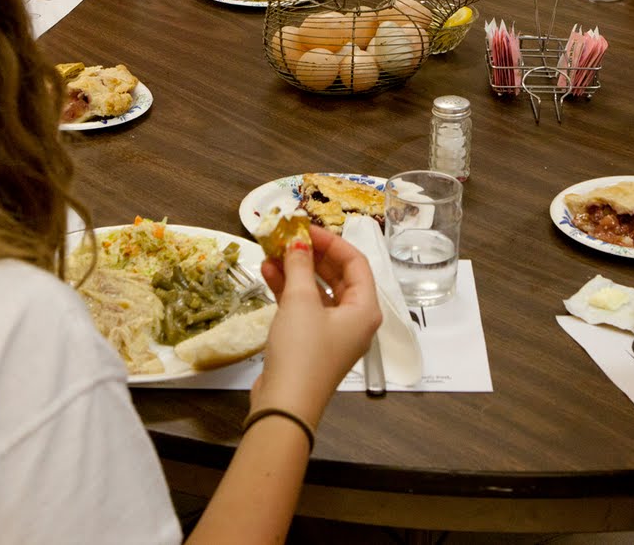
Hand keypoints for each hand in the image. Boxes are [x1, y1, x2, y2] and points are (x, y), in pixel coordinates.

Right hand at [253, 225, 381, 426]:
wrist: (285, 406)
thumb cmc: (302, 352)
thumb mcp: (300, 302)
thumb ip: (299, 266)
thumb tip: (297, 241)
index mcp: (365, 309)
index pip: (355, 262)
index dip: (331, 241)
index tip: (305, 227)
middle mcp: (355, 320)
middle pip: (337, 275)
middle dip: (311, 255)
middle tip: (287, 236)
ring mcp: (333, 333)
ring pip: (318, 291)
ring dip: (296, 271)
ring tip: (271, 251)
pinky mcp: (312, 343)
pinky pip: (305, 308)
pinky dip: (288, 290)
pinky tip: (268, 273)